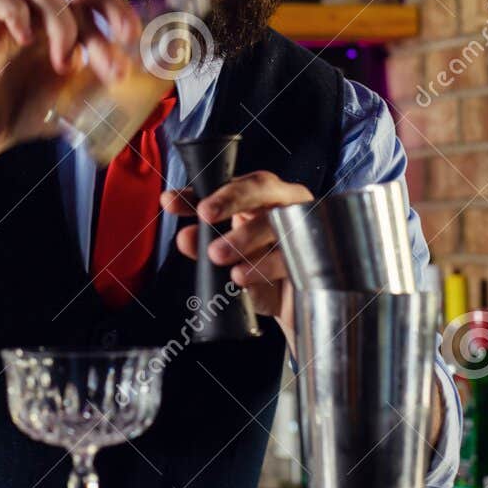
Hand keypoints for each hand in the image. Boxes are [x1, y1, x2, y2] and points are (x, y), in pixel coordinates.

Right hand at [0, 0, 141, 156]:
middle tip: (115, 49)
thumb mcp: (80, 97)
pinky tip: (24, 39)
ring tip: (64, 65)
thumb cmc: (29, 112)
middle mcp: (43, 15)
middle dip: (102, 19)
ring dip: (63, 26)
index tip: (130, 36)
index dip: (117, 8)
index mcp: (68, 26)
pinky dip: (14, 11)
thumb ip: (105, 80)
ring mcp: (15, 15)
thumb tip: (144, 74)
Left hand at [162, 171, 313, 342]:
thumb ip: (202, 242)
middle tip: (205, 215)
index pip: (229, 183)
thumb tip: (185, 237)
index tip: (173, 201)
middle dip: (230, 198)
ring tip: (216, 255)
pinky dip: (261, 267)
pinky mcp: (314, 255)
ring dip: (243, 236)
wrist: (293, 303)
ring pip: (276, 220)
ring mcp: (303, 225)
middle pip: (260, 186)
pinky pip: (288, 256)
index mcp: (258, 196)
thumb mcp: (226, 255)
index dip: (201, 191)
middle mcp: (283, 202)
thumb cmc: (259, 268)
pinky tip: (240, 276)